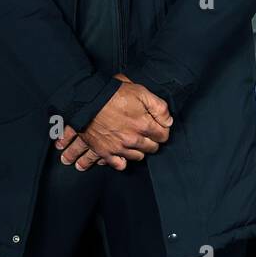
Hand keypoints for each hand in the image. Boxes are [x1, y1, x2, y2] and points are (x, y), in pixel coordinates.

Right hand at [57, 73, 171, 170]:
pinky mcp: (105, 152)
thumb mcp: (140, 91)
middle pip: (151, 148)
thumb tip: (168, 121)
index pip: (163, 136)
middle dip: (150, 140)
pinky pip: (119, 164)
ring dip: (137, 150)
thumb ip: (159, 107)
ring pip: (137, 157)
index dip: (161, 130)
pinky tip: (122, 154)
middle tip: (144, 132)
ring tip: (133, 141)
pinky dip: (121, 161)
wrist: (87, 99)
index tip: (156, 126)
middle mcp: (133, 140)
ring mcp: (119, 148)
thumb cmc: (113, 93)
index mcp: (144, 125)